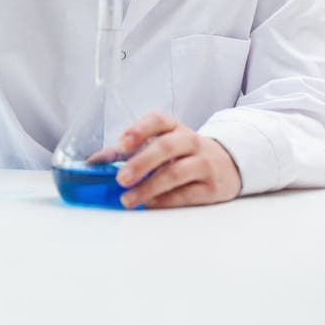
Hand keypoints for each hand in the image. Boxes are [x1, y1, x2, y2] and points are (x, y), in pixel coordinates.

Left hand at [115, 111, 241, 209]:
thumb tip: (95, 162)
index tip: (121, 144)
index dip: (139, 129)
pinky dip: (165, 201)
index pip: (158, 120)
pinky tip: (150, 204)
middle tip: (121, 178)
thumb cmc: (185, 154)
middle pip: (166, 147)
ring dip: (149, 187)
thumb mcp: (163, 144)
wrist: (228, 165)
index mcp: (175, 127)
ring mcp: (204, 163)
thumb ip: (130, 151)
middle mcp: (191, 141)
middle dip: (141, 163)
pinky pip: (186, 194)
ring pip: (176, 173)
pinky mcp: (211, 187)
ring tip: (128, 199)